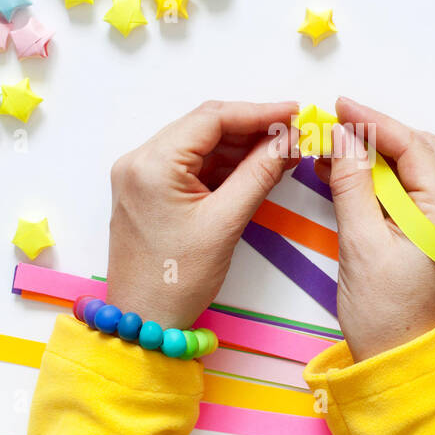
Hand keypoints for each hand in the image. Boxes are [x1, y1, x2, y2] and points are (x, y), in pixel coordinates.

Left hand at [107, 100, 298, 329]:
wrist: (143, 321)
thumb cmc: (175, 281)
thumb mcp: (225, 223)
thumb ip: (260, 174)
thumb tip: (289, 140)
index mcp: (151, 165)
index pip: (211, 119)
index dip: (258, 112)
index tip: (295, 112)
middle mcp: (139, 162)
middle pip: (205, 127)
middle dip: (252, 128)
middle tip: (295, 132)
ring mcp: (142, 176)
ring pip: (200, 145)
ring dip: (241, 146)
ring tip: (283, 150)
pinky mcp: (150, 192)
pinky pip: (192, 166)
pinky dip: (225, 165)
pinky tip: (256, 168)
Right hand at [315, 98, 434, 360]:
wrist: (397, 363)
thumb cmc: (382, 315)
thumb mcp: (360, 243)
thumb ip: (352, 184)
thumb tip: (343, 137)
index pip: (413, 148)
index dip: (374, 122)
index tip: (340, 107)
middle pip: (418, 152)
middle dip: (376, 134)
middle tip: (334, 126)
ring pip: (412, 170)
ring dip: (374, 156)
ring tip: (333, 149)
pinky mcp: (432, 237)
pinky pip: (407, 193)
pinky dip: (378, 179)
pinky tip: (345, 174)